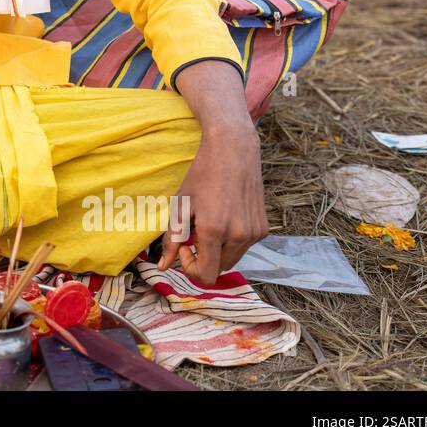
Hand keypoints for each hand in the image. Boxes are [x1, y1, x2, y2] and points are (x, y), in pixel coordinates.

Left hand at [165, 60, 267, 284]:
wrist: (233, 150)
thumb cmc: (202, 175)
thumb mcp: (181, 205)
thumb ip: (172, 239)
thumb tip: (163, 266)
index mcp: (214, 230)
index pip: (206, 275)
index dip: (191, 268)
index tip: (184, 247)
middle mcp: (238, 235)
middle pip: (220, 269)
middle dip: (204, 259)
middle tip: (193, 234)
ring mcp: (254, 233)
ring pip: (233, 259)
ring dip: (218, 250)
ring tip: (208, 223)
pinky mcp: (263, 228)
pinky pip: (244, 246)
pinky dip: (232, 240)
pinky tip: (225, 217)